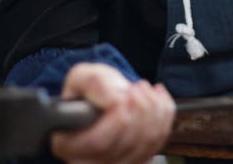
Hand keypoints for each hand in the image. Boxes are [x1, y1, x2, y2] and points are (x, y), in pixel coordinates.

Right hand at [50, 63, 174, 163]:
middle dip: (138, 106)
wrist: (103, 98)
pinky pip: (161, 137)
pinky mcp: (140, 159)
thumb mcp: (81, 77)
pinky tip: (153, 97)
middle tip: (132, 88)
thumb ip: (93, 83)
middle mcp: (91, 162)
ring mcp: (118, 163)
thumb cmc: (89, 90)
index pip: (99, 142)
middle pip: (129, 141)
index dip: (118, 116)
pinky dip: (163, 111)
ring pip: (149, 140)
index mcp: (69, 144)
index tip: (122, 96)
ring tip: (139, 89)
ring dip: (151, 106)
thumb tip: (115, 99)